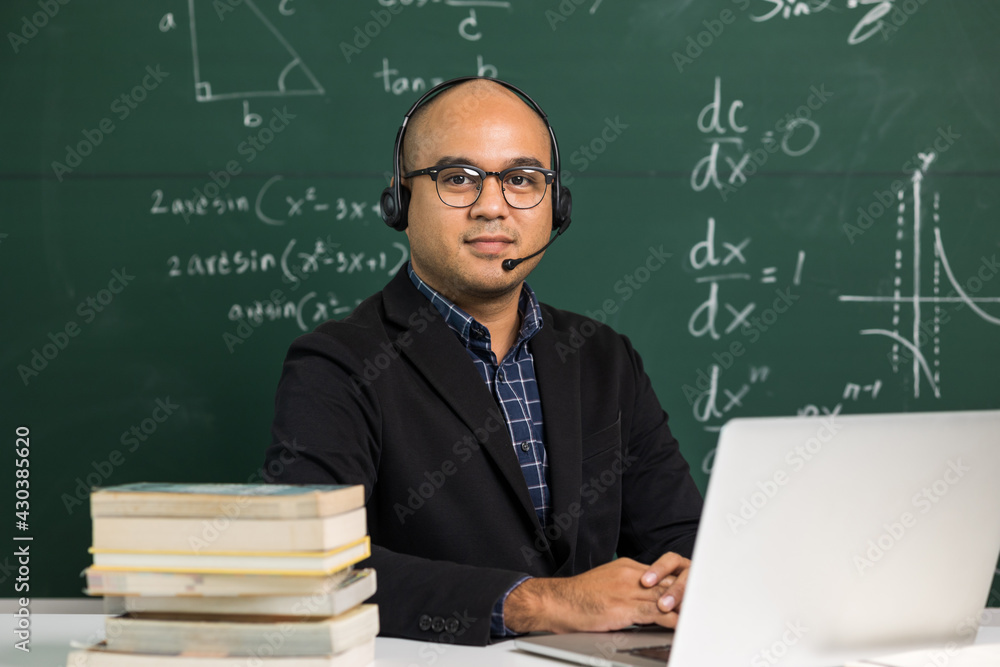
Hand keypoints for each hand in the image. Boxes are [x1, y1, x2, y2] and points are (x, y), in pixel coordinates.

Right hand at [504, 555, 689, 633]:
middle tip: (703, 604)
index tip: (690, 594)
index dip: (677, 585)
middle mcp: (629, 576)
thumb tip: (642, 600)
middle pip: (667, 583)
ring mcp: (627, 592)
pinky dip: (671, 620)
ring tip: (699, 615)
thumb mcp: (605, 585)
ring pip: (664, 597)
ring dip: (683, 608)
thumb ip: (625, 588)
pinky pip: (654, 614)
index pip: (660, 574)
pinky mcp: (623, 608)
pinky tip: (681, 626)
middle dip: (686, 595)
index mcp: (625, 568)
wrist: (556, 602)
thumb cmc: (577, 598)